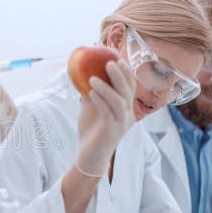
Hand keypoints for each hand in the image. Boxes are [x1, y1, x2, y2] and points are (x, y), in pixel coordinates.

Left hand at [75, 60, 135, 174]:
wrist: (90, 154)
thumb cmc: (91, 130)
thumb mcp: (91, 108)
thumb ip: (91, 93)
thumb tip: (81, 74)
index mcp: (126, 109)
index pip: (130, 87)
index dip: (126, 72)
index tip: (118, 57)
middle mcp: (128, 115)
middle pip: (127, 91)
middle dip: (120, 75)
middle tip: (109, 62)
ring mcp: (121, 124)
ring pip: (119, 102)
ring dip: (106, 88)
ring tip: (92, 78)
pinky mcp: (112, 131)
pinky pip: (107, 113)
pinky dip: (100, 101)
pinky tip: (90, 93)